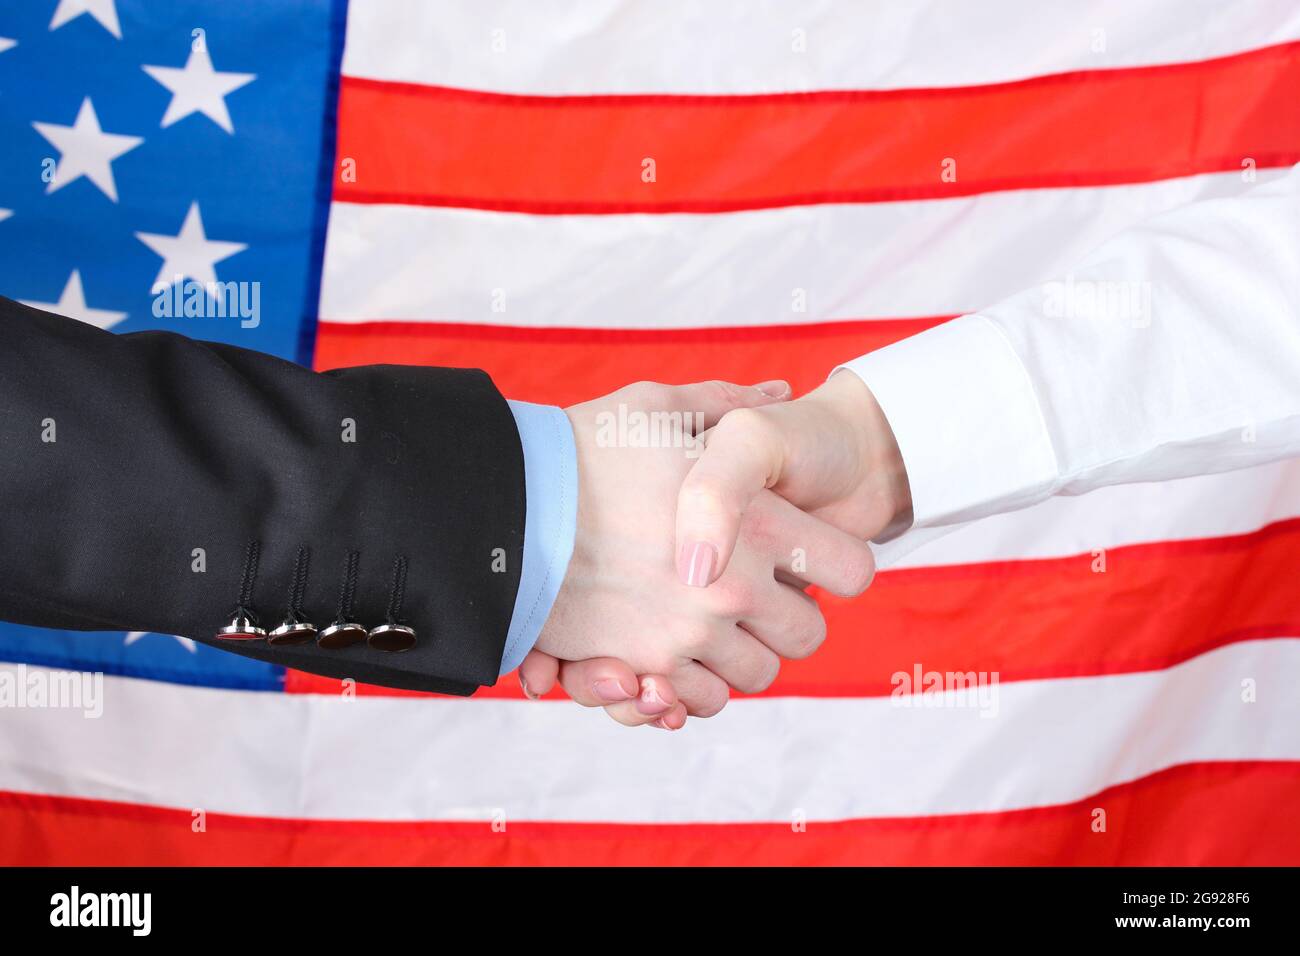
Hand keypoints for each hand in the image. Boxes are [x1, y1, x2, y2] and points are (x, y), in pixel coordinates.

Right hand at [526, 379, 875, 726]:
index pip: (851, 569)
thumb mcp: (656, 405)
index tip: (807, 554)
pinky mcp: (644, 667)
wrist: (500, 504)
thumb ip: (728, 402)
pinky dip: (696, 686)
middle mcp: (732, 585)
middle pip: (808, 633)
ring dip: (741, 652)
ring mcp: (689, 633)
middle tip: (757, 589)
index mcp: (752, 519)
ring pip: (757, 673)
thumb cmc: (579, 449)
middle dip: (788, 615)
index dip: (836, 562)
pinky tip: (681, 651)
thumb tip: (780, 388)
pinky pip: (701, 701)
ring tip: (713, 620)